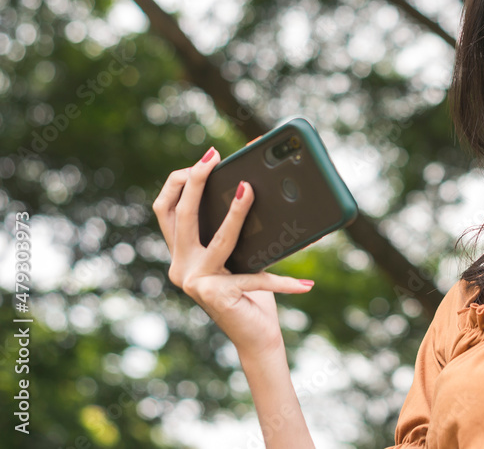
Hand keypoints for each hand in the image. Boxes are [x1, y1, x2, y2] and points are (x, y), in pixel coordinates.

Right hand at [151, 146, 313, 357]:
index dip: (178, 182)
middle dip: (195, 182)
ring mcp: (197, 282)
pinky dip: (284, 283)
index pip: (166, 210)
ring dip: (235, 212)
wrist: (255, 337)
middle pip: (183, 216)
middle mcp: (182, 267)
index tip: (204, 158)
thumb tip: (250, 184)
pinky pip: (257, 279)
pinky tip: (306, 283)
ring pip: (218, 238)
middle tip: (212, 157)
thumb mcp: (241, 254)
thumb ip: (234, 228)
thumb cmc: (252, 292)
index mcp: (181, 254)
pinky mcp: (220, 297)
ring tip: (249, 189)